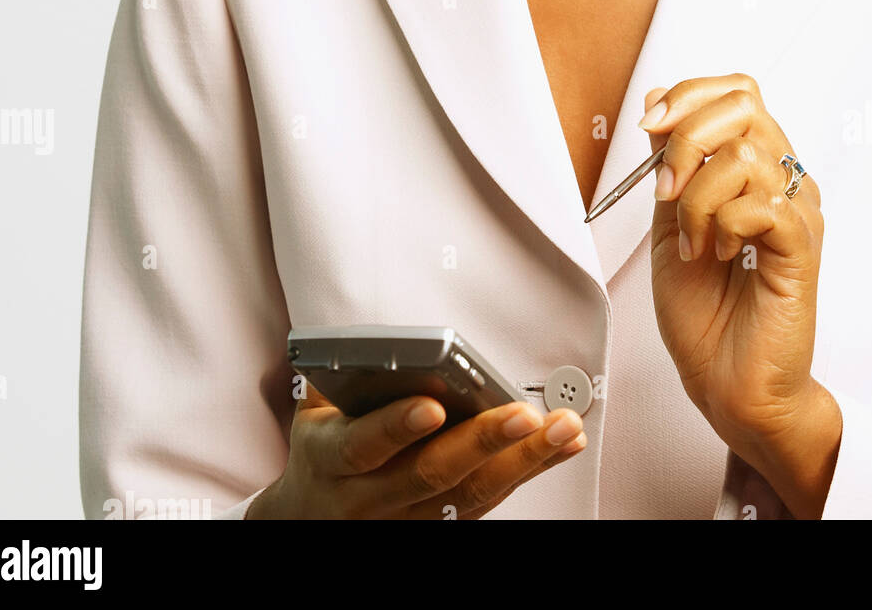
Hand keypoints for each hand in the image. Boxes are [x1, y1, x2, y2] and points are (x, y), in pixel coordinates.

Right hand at [246, 383, 585, 518]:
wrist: (309, 518)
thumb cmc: (323, 448)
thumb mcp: (315, 411)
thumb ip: (344, 376)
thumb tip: (384, 344)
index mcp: (331, 460)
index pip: (364, 446)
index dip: (397, 426)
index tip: (432, 405)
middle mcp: (369, 498)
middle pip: (431, 474)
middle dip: (482, 442)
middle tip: (524, 414)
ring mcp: (406, 519)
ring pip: (470, 494)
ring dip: (523, 461)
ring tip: (562, 427)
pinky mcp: (437, 526)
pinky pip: (487, 501)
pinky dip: (528, 470)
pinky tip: (561, 445)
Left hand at [643, 75, 827, 464]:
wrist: (725, 383)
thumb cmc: (705, 314)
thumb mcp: (669, 223)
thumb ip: (669, 165)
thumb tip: (658, 101)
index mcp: (756, 169)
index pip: (738, 92)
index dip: (690, 95)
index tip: (650, 125)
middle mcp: (783, 181)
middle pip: (744, 105)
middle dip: (687, 139)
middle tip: (667, 191)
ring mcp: (797, 212)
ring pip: (744, 157)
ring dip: (698, 200)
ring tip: (696, 243)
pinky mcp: (801, 248)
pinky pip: (761, 205)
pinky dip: (723, 225)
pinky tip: (720, 254)